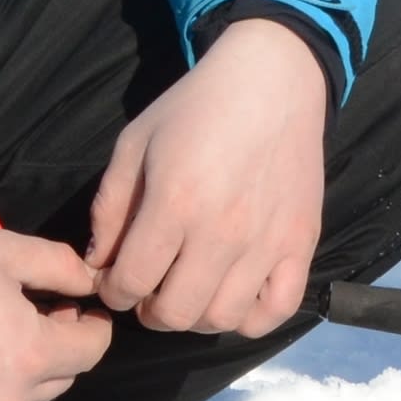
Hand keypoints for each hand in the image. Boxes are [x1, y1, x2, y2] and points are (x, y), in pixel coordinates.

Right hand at [0, 228, 111, 400]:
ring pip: (24, 396)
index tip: (81, 305)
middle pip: (62, 377)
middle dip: (61, 346)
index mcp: (35, 356)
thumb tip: (89, 283)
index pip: (93, 350)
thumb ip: (61, 267)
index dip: (94, 324)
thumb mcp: (9, 252)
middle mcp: (12, 398)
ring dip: (25, 368)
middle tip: (42, 312)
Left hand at [86, 17, 327, 335]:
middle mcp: (222, 231)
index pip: (130, 282)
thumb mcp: (134, 145)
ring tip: (188, 290)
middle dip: (148, 311)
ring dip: (194, 316)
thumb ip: (109, 209)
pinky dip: (250, 318)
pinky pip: (276, 310)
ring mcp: (266, 242)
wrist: (271, 81)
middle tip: (148, 289)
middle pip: (174, 313)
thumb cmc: (194, 109)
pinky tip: (232, 295)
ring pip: (221, 319)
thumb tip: (98, 264)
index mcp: (174, 202)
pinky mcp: (302, 243)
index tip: (114, 281)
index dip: (112, 291)